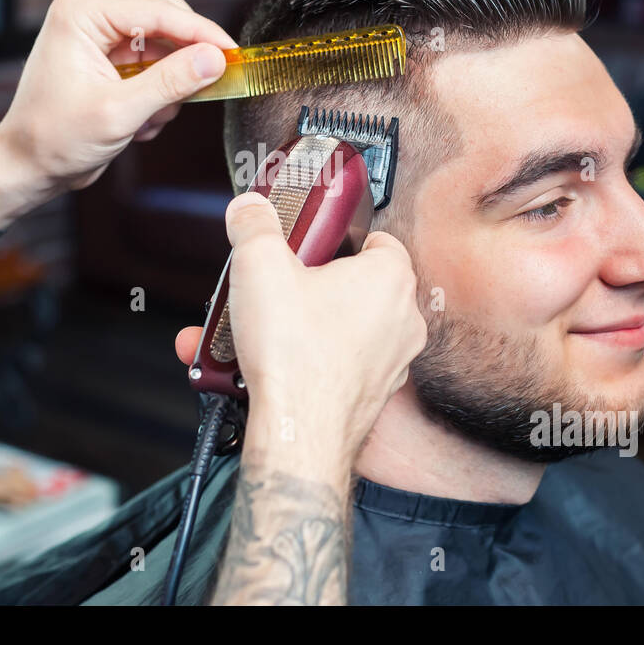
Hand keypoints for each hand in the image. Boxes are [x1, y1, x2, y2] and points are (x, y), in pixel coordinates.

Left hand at [0, 0, 234, 202]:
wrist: (27, 168)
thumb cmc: (54, 138)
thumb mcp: (120, 112)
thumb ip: (171, 82)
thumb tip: (215, 59)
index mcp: (83, 13)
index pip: (158, 11)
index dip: (202, 33)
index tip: (234, 54)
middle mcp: (91, 17)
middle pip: (165, 24)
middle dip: (184, 63)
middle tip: (211, 87)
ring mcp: (100, 39)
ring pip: (164, 50)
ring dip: (167, 89)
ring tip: (148, 122)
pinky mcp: (108, 62)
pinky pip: (153, 70)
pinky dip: (156, 99)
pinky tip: (139, 125)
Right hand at [175, 193, 427, 479]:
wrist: (298, 436)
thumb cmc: (295, 355)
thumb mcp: (259, 265)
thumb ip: (253, 225)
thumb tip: (249, 209)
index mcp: (390, 278)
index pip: (375, 240)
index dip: (335, 238)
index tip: (305, 243)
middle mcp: (401, 321)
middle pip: (349, 287)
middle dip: (301, 287)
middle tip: (268, 289)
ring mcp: (388, 364)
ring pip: (333, 332)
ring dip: (287, 329)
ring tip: (242, 331)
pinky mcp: (367, 398)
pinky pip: (327, 368)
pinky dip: (293, 365)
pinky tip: (249, 368)